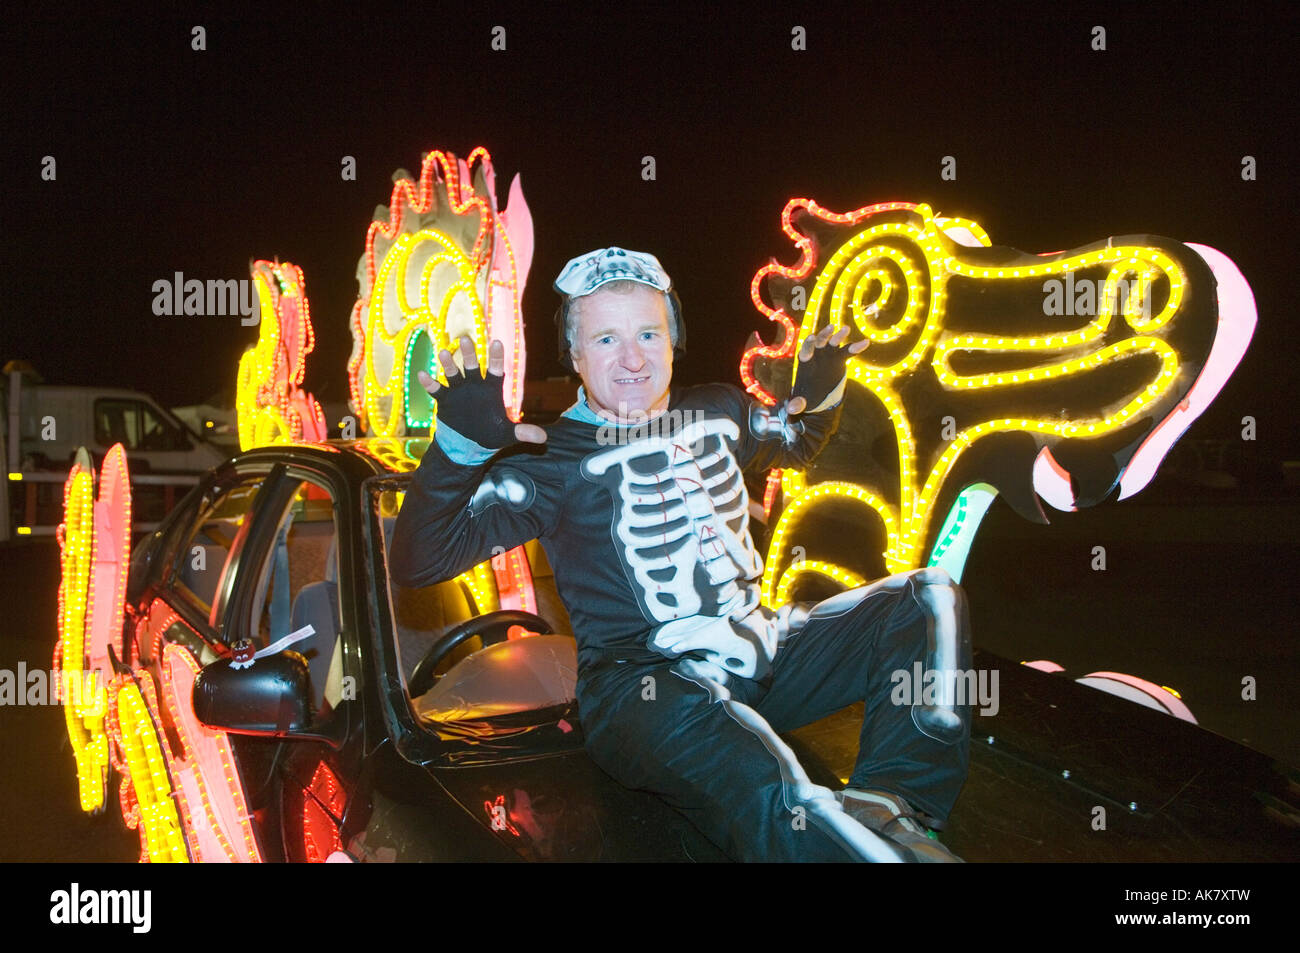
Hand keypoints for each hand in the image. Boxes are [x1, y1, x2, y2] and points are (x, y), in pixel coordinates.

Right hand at [416, 337, 546, 447]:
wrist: (468, 444)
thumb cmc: (489, 435)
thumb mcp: (507, 434)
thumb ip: (522, 433)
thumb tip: (544, 439)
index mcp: (491, 390)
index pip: (496, 370)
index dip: (496, 357)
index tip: (497, 342)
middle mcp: (475, 386)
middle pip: (472, 366)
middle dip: (468, 353)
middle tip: (465, 339)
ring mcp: (459, 391)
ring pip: (453, 373)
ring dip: (448, 364)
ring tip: (443, 352)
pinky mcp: (446, 400)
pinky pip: (436, 390)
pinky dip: (429, 383)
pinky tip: (422, 375)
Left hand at [786, 325, 867, 414]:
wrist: (819, 392)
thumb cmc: (808, 395)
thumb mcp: (802, 401)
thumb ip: (797, 404)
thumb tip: (793, 409)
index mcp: (805, 363)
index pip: (805, 351)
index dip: (808, 345)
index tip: (811, 337)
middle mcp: (816, 355)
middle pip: (819, 342)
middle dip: (824, 335)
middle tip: (831, 328)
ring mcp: (828, 355)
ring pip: (833, 342)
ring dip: (839, 335)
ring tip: (846, 329)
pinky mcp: (839, 358)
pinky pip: (848, 351)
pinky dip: (856, 346)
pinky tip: (866, 342)